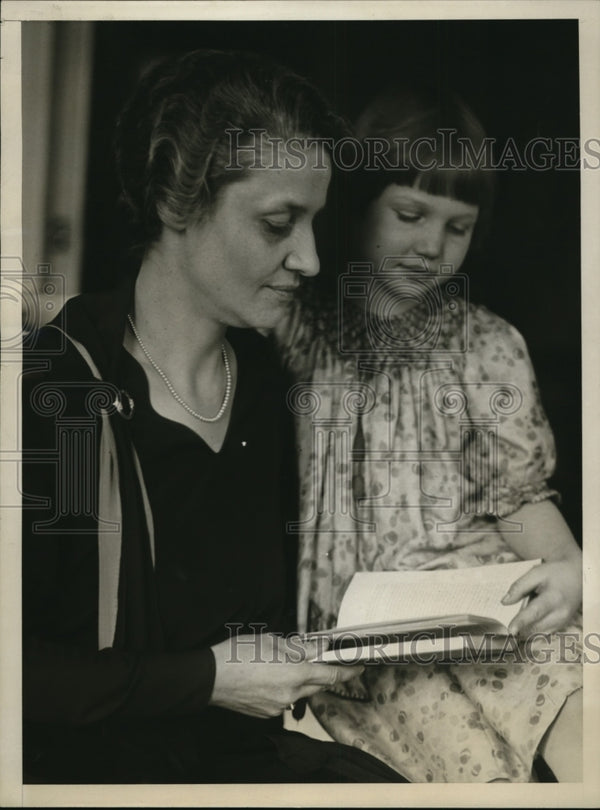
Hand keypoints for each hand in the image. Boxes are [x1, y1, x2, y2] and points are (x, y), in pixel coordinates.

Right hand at [209, 633, 363, 718]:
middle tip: (324, 661)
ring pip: (301, 693)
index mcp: (295, 673)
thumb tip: (319, 646)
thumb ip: (299, 647)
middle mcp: (291, 694)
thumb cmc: (238, 654)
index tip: (359, 667)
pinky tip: (271, 678)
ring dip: (301, 680)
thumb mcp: (272, 642)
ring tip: (285, 665)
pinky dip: (285, 689)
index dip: (348, 672)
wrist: (210, 678)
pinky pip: (285, 701)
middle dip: (325, 673)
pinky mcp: (268, 714)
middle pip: (319, 685)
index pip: (331, 675)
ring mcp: (279, 707)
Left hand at [501, 556, 581, 635]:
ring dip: (527, 625)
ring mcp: (563, 622)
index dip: (521, 621)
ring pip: (538, 632)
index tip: (510, 630)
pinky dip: (534, 627)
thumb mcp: (536, 573)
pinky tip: (534, 615)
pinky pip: (543, 632)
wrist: (577, 575)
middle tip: (520, 608)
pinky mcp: (562, 626)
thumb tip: (504, 602)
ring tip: (533, 605)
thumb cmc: (555, 573)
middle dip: (521, 623)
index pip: (535, 612)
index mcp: (554, 598)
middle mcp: (560, 614)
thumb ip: (519, 587)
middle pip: (535, 626)